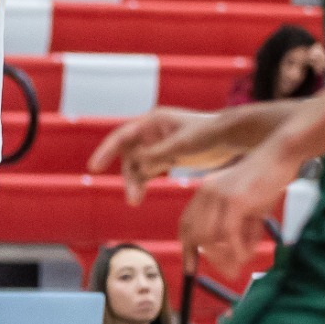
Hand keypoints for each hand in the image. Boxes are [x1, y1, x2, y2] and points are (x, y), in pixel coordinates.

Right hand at [87, 107, 250, 204]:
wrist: (230, 138)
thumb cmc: (209, 134)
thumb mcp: (183, 144)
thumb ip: (158, 153)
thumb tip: (135, 163)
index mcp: (152, 122)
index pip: (122, 136)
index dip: (106, 151)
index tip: (94, 167)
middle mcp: (151, 132)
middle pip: (128, 155)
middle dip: (127, 176)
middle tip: (132, 198)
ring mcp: (158, 145)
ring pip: (137, 166)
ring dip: (134, 182)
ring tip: (135, 201)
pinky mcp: (167, 156)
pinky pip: (148, 170)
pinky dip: (143, 182)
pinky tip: (141, 194)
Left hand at [178, 141, 296, 275]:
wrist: (281, 156)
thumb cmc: (268, 180)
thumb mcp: (250, 208)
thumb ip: (242, 230)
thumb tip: (238, 258)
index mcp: (205, 191)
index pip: (186, 224)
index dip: (187, 249)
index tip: (190, 269)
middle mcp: (207, 193)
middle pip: (194, 235)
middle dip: (210, 259)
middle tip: (229, 273)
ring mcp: (219, 196)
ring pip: (209, 238)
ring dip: (224, 258)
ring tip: (240, 266)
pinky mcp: (234, 201)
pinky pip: (228, 235)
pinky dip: (236, 250)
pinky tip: (246, 256)